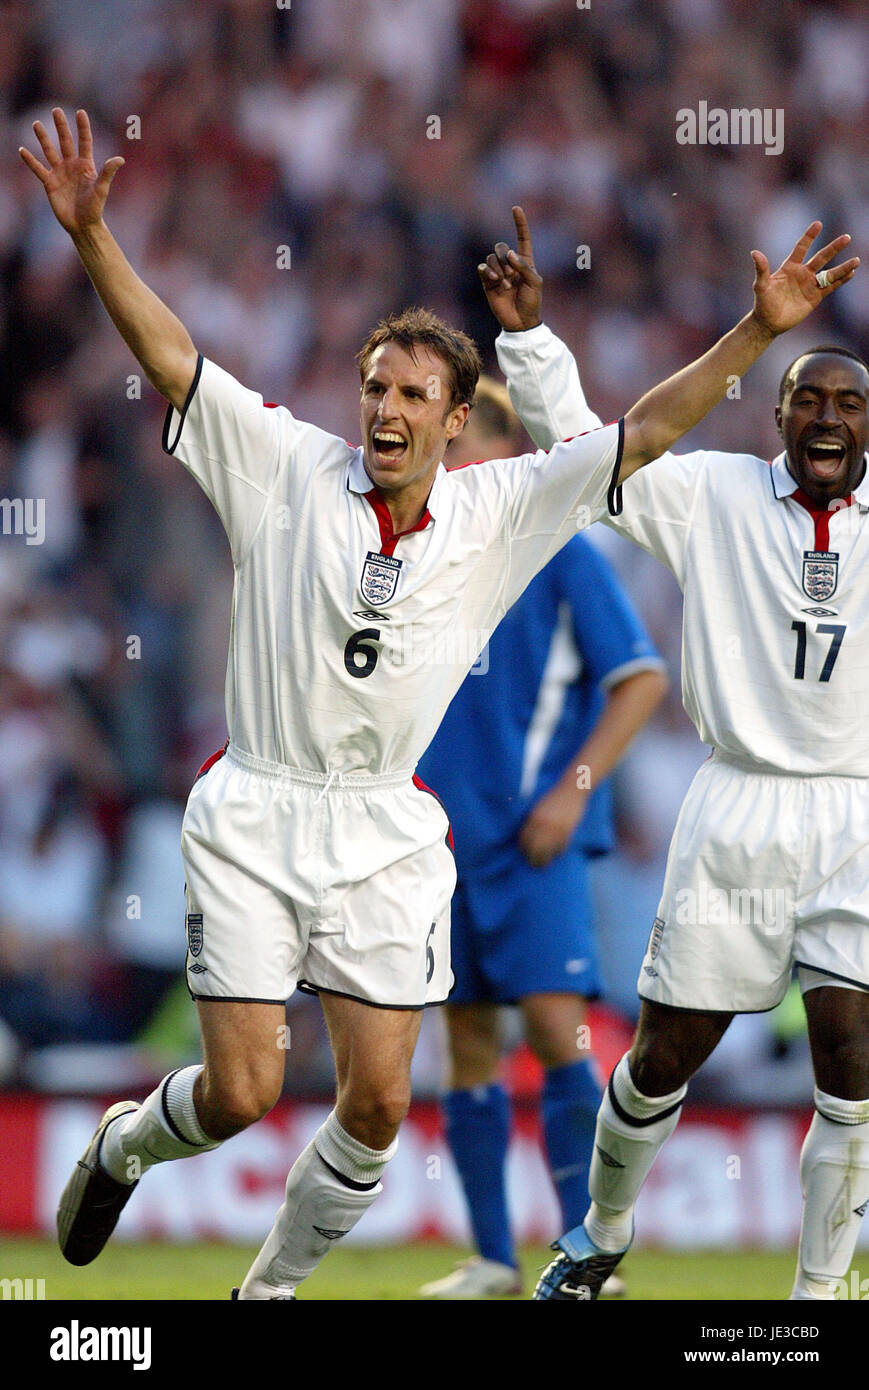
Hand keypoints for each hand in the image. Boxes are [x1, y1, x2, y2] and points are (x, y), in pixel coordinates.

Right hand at [18, 108, 123, 237]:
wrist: (83, 225)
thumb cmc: (95, 208)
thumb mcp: (102, 189)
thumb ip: (108, 172)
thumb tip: (120, 159)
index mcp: (86, 165)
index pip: (84, 141)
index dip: (83, 127)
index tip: (80, 112)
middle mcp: (72, 165)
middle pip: (65, 141)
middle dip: (61, 126)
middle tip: (56, 110)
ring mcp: (59, 173)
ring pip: (49, 151)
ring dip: (43, 138)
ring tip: (36, 124)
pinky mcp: (49, 183)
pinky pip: (38, 169)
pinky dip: (30, 160)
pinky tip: (22, 150)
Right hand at [478, 206, 542, 332]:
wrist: (521, 322)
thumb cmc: (532, 302)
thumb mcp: (535, 283)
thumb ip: (524, 266)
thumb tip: (510, 254)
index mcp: (525, 261)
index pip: (522, 238)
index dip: (519, 223)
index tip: (515, 208)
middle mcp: (510, 264)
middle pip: (501, 247)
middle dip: (505, 259)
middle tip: (512, 276)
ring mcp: (498, 273)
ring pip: (491, 257)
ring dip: (498, 269)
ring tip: (505, 284)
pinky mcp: (487, 282)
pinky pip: (483, 267)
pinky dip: (487, 270)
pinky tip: (493, 279)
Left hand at [518, 779, 587, 867]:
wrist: (572, 789)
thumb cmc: (554, 797)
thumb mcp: (539, 808)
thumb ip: (533, 821)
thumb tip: (528, 838)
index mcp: (534, 818)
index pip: (525, 839)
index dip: (524, 848)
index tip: (524, 853)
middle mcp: (544, 825)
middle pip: (535, 849)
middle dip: (533, 859)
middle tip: (533, 864)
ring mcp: (557, 829)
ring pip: (548, 852)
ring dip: (545, 861)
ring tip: (544, 865)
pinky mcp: (568, 832)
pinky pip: (561, 848)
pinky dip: (558, 853)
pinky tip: (556, 856)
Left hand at [750, 222, 859, 337]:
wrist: (768, 322)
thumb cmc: (763, 303)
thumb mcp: (760, 286)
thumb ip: (761, 269)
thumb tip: (754, 252)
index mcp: (790, 267)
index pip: (801, 248)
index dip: (809, 236)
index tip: (818, 224)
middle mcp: (802, 273)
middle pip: (821, 257)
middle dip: (834, 248)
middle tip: (846, 237)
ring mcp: (810, 285)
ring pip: (830, 273)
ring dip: (843, 267)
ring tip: (856, 260)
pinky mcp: (815, 297)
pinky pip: (830, 287)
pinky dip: (841, 281)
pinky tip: (851, 274)